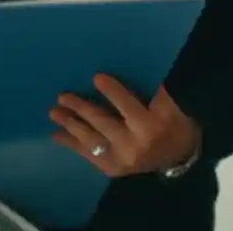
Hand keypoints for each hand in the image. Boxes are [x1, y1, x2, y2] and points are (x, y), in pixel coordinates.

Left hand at [50, 75, 199, 177]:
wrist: (178, 156)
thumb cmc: (173, 121)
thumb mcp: (170, 104)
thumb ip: (154, 88)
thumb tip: (135, 64)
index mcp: (150, 126)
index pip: (127, 105)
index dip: (112, 91)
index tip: (96, 77)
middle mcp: (133, 145)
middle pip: (102, 122)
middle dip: (81, 108)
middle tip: (62, 96)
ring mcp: (121, 160)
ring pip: (91, 140)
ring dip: (70, 125)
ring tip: (54, 113)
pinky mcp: (112, 169)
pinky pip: (89, 155)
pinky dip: (72, 144)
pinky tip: (57, 135)